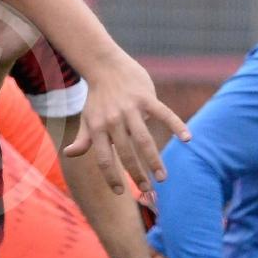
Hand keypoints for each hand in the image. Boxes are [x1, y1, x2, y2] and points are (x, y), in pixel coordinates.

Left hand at [62, 53, 187, 199]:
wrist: (104, 64)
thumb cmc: (97, 97)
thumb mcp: (87, 118)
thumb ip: (83, 139)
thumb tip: (69, 154)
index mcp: (98, 128)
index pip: (104, 159)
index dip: (111, 177)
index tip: (121, 192)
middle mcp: (113, 120)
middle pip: (126, 153)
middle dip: (137, 174)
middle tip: (148, 191)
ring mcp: (130, 108)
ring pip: (144, 139)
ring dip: (154, 161)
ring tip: (163, 177)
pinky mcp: (146, 97)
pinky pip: (164, 114)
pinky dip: (176, 125)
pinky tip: (188, 139)